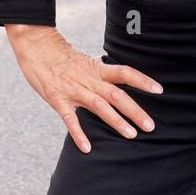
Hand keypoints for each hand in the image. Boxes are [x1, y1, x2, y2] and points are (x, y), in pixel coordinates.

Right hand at [6, 24, 161, 153]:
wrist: (36, 46)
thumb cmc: (60, 55)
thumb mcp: (84, 62)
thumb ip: (99, 75)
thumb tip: (116, 84)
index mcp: (97, 69)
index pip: (125, 73)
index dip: (142, 80)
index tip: (159, 90)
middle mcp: (89, 80)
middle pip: (117, 95)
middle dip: (135, 111)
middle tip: (150, 126)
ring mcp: (74, 90)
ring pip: (100, 107)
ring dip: (116, 121)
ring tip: (131, 135)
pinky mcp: (58, 99)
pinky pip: (70, 119)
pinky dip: (79, 134)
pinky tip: (87, 148)